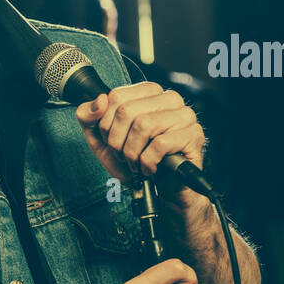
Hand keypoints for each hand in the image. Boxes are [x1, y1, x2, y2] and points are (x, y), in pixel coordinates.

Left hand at [74, 82, 206, 210]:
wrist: (158, 190)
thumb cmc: (133, 161)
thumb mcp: (101, 140)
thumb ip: (89, 118)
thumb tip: (99, 101)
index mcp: (148, 93)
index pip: (117, 96)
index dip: (106, 124)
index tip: (110, 140)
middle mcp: (169, 99)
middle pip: (128, 111)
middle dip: (117, 141)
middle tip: (122, 156)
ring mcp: (184, 115)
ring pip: (144, 125)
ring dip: (132, 153)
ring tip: (135, 163)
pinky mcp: (193, 135)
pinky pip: (161, 144)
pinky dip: (148, 162)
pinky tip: (149, 168)